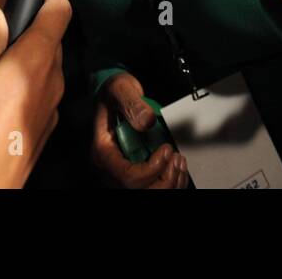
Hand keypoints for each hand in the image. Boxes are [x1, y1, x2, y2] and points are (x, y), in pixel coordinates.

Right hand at [0, 0, 69, 188]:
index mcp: (32, 63)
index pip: (60, 12)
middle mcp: (50, 84)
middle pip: (51, 39)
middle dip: (29, 26)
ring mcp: (49, 109)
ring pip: (45, 66)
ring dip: (23, 56)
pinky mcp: (42, 129)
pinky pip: (39, 91)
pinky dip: (23, 82)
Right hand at [90, 71, 187, 188]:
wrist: (116, 96)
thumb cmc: (114, 94)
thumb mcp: (121, 90)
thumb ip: (132, 104)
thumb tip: (146, 121)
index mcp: (103, 152)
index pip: (127, 177)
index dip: (151, 170)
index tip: (166, 150)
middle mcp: (111, 168)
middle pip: (139, 190)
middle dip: (164, 179)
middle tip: (176, 158)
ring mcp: (123, 172)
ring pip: (148, 191)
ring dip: (170, 181)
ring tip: (178, 161)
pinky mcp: (136, 172)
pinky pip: (154, 186)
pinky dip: (172, 181)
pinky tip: (177, 167)